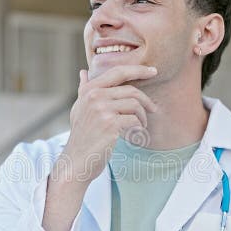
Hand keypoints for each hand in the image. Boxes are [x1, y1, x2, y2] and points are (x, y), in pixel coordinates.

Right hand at [57, 65, 158, 184]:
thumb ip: (83, 89)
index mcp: (89, 89)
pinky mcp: (110, 125)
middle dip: (146, 100)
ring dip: (143, 116)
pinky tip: (135, 133)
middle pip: (131, 90)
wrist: (76, 160)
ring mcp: (101, 110)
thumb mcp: (79, 109)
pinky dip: (139, 127)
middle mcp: (94, 96)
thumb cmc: (81, 135)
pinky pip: (134, 120)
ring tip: (141, 125)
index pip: (118, 72)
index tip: (153, 71)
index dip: (138, 69)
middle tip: (154, 109)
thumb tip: (83, 72)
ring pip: (135, 105)